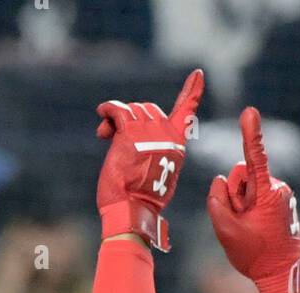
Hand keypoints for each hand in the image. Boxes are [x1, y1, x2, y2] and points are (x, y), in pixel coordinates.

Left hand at [95, 68, 204, 251]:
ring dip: (116, 119)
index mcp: (177, 146)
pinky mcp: (130, 134)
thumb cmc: (141, 200)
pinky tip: (102, 117)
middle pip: (148, 109)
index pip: (187, 113)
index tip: (198, 74)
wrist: (131, 211)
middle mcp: (166, 136)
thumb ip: (157, 154)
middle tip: (115, 134)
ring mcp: (149, 133)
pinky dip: (107, 110)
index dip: (192, 92)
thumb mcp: (158, 176)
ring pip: (131, 110)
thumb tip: (140, 145)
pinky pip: (118, 110)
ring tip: (106, 135)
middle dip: (132, 118)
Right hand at [206, 107, 299, 292]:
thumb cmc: (256, 255)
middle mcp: (277, 188)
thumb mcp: (226, 231)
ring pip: (246, 188)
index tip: (249, 112)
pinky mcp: (279, 201)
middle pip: (241, 176)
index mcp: (267, 193)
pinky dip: (249, 210)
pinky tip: (257, 230)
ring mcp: (280, 194)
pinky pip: (254, 198)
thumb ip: (216, 201)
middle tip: (242, 222)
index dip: (250, 134)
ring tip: (250, 228)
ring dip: (241, 205)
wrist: (281, 274)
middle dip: (235, 195)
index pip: (254, 158)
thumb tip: (220, 182)